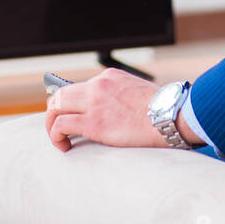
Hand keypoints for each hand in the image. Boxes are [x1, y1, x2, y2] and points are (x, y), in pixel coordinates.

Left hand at [45, 68, 173, 152]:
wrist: (173, 117)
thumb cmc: (164, 111)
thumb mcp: (140, 93)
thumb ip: (124, 97)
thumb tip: (117, 113)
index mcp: (111, 77)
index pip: (82, 87)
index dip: (73, 103)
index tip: (72, 114)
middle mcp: (99, 85)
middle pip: (61, 93)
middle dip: (55, 110)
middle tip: (58, 127)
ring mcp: (94, 102)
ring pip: (55, 106)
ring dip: (51, 124)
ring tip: (59, 139)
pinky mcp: (93, 123)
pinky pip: (61, 125)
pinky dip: (56, 136)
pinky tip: (65, 146)